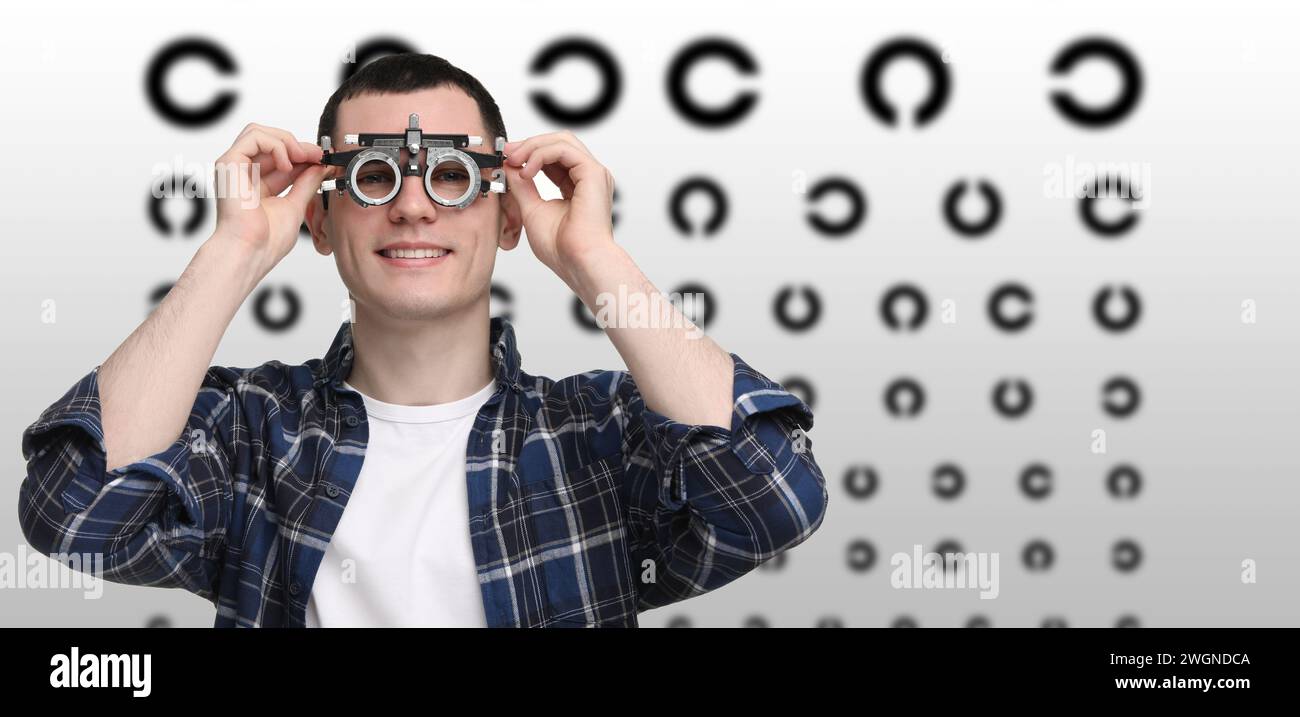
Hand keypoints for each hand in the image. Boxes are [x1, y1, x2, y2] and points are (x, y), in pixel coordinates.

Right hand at [211, 123, 330, 270]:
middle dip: (296, 144)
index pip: (279, 158)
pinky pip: (253, 137)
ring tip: (303, 157)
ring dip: (287, 141)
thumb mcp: (295, 205)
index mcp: (256, 185)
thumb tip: (320, 167)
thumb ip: (306, 184)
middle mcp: (243, 174)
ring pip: (259, 132)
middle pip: (268, 140)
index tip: (322, 159)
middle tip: (317, 155)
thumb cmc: (266, 241)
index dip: (302, 154)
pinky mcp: (229, 163)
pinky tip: (288, 164)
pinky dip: (276, 145)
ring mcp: (234, 167)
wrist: (250, 251)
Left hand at [501, 130, 615, 285]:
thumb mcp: (532, 210)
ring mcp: (592, 173)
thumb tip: (510, 167)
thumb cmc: (562, 248)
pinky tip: (527, 170)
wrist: (578, 261)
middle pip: (559, 142)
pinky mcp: (593, 173)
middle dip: (530, 144)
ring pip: (562, 141)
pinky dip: (541, 154)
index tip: (507, 158)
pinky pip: (563, 149)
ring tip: (515, 160)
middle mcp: (588, 177)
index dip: (529, 153)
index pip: (554, 157)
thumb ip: (522, 186)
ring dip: (533, 146)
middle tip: (508, 153)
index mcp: (577, 186)